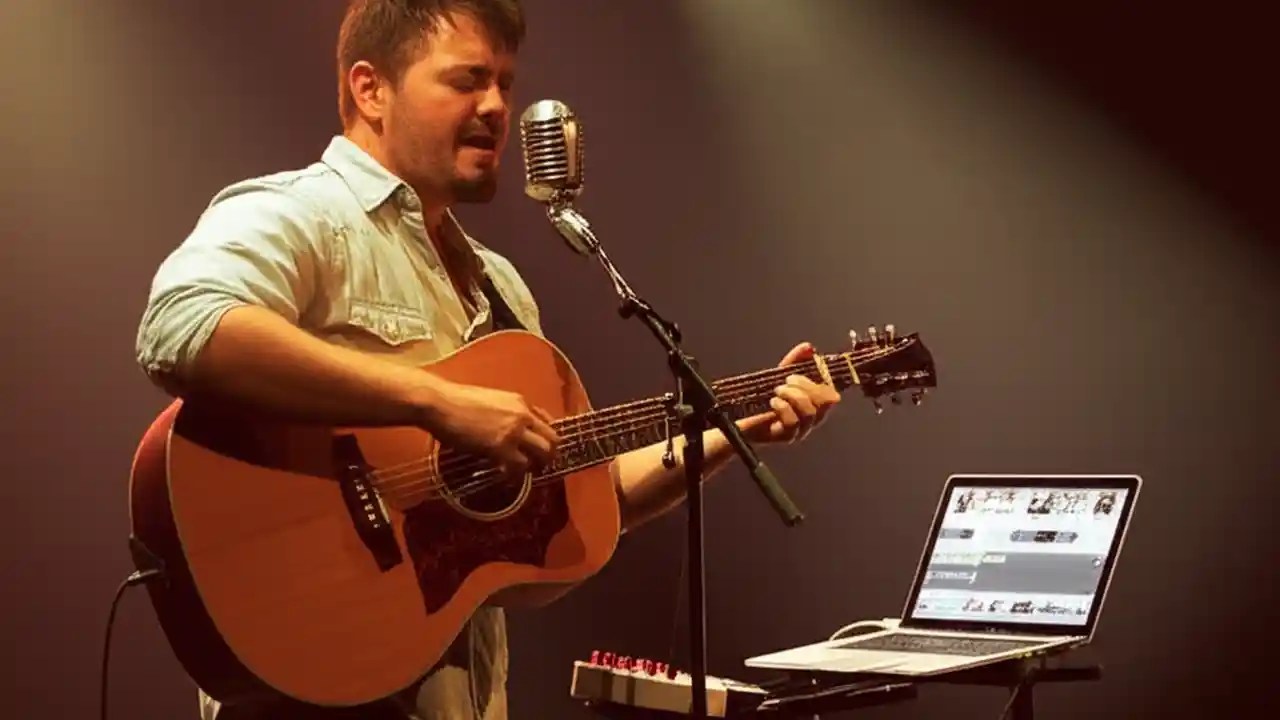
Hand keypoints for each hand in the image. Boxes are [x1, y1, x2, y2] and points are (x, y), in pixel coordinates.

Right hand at [424, 381, 559, 477]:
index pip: (547, 421)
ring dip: (535, 466)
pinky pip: (519, 466)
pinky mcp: (500, 447)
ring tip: (523, 473)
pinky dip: (515, 475)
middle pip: (553, 440)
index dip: (546, 438)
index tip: (539, 448)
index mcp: (520, 402)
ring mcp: (513, 431)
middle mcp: (522, 415)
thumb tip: (504, 430)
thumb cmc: (456, 401)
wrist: (440, 403)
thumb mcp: (489, 401)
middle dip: (549, 455)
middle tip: (538, 466)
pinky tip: (507, 477)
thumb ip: (504, 413)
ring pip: (543, 453)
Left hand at [740, 342, 840, 444]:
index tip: (798, 374)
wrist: (740, 418)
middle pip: (824, 403)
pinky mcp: (786, 437)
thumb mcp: (780, 376)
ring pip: (809, 413)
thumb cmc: (763, 398)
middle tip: (786, 381)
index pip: (831, 396)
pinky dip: (783, 407)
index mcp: (814, 404)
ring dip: (793, 396)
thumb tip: (809, 347)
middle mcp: (811, 419)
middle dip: (805, 386)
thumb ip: (795, 360)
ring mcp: (800, 430)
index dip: (820, 383)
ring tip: (778, 390)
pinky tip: (773, 402)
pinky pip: (793, 422)